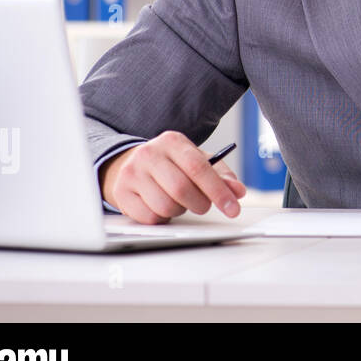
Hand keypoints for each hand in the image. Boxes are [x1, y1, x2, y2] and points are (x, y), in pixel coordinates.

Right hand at [99, 131, 246, 223]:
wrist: (131, 164)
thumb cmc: (171, 165)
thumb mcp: (197, 162)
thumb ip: (221, 176)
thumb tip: (238, 192)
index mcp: (172, 141)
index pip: (199, 168)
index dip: (218, 191)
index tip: (233, 208)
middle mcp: (149, 154)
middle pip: (181, 189)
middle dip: (200, 204)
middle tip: (204, 206)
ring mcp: (132, 173)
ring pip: (165, 206)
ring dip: (180, 211)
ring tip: (179, 202)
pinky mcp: (121, 194)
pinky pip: (150, 218)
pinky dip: (162, 218)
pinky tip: (161, 206)